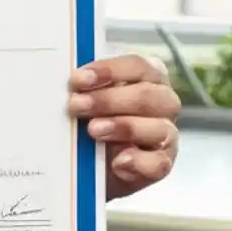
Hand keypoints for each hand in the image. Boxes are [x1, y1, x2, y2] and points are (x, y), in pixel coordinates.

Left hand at [69, 54, 180, 200]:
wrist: (89, 161)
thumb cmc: (88, 117)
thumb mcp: (84, 96)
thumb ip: (81, 86)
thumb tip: (66, 80)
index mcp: (147, 77)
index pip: (138, 66)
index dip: (109, 71)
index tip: (77, 80)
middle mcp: (163, 102)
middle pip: (147, 96)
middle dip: (108, 100)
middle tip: (76, 105)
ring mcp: (165, 134)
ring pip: (158, 128)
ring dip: (123, 128)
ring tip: (93, 130)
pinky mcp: (161, 163)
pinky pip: (158, 164)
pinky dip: (138, 162)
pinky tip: (118, 162)